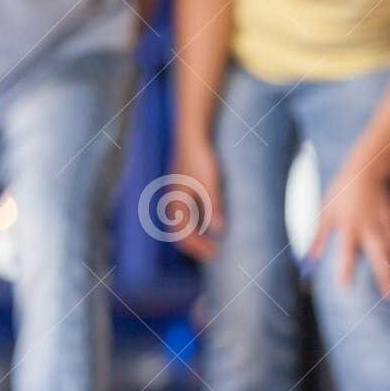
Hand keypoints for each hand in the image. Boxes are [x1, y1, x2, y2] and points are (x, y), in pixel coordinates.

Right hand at [167, 135, 224, 261]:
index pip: (183, 236)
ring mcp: (174, 195)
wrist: (191, 136)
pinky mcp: (180, 189)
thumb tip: (218, 229)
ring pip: (179, 224)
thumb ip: (213, 207)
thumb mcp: (209, 184)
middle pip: (178, 234)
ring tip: (208, 241)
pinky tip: (205, 221)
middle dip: (194, 246)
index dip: (197, 248)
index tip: (213, 254)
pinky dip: (192, 223)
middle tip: (212, 252)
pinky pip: (183, 214)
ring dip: (193, 235)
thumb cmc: (199, 158)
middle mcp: (172, 202)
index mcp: (176, 203)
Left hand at [311, 161, 389, 297]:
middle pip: (380, 254)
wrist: (366, 170)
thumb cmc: (341, 192)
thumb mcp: (325, 212)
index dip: (346, 268)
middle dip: (386, 276)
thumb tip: (307, 260)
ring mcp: (384, 223)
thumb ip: (317, 237)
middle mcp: (369, 226)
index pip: (347, 250)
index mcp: (349, 225)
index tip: (346, 287)